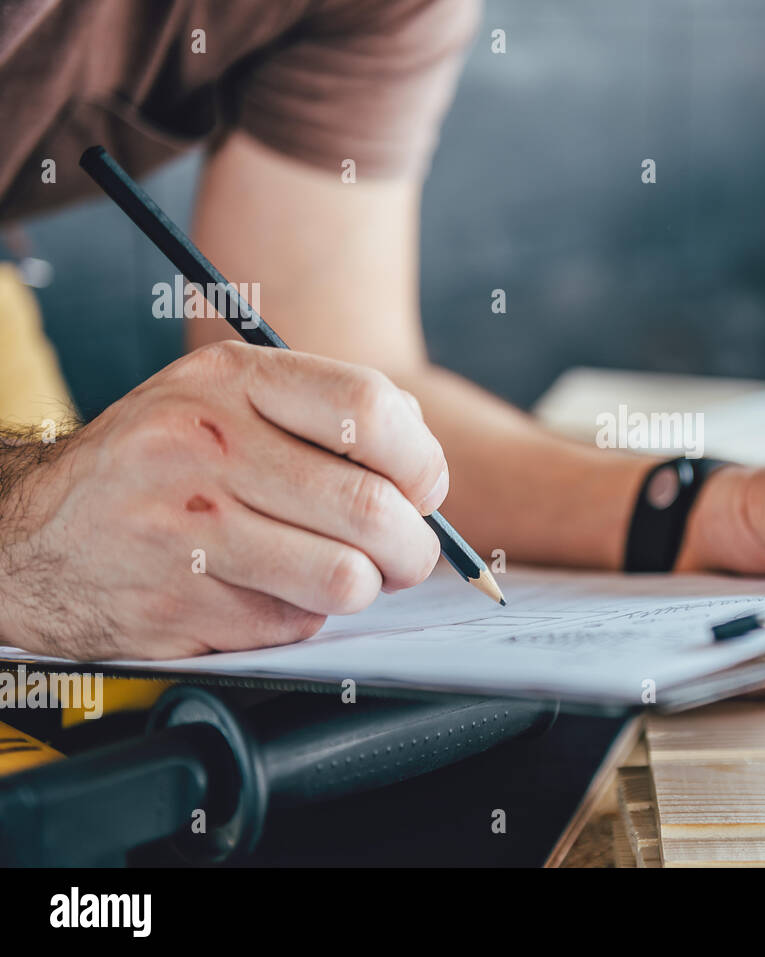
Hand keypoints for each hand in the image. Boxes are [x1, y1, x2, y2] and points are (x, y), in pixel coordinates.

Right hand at [0, 341, 446, 659]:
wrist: (28, 533)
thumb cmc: (158, 463)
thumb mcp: (224, 398)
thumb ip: (323, 413)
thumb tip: (424, 473)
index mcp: (231, 380)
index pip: (371, 407)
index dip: (422, 459)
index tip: (421, 488)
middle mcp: (206, 447)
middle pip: (372, 508)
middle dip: (412, 546)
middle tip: (403, 554)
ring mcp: (186, 532)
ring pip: (344, 579)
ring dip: (363, 588)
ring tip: (343, 575)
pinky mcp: (176, 606)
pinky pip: (293, 625)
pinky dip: (299, 617)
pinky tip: (265, 592)